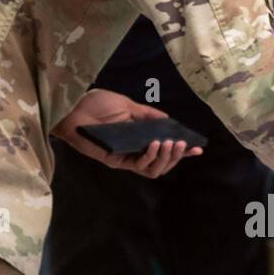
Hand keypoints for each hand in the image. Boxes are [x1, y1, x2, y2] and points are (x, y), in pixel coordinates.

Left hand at [51, 88, 202, 178]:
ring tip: (170, 144)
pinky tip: (154, 145)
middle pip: (161, 164)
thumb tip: (170, 121)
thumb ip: (148, 115)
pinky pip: (137, 165)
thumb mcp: (128, 106)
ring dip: (165, 158)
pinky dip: (149, 157)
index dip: (181, 152)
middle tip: (181, 144)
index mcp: (139, 137)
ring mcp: (124, 156)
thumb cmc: (97, 104)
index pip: (164, 148)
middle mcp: (134, 150)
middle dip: (176, 156)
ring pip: (152, 170)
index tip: (198, 149)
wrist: (75, 106)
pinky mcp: (114, 160)